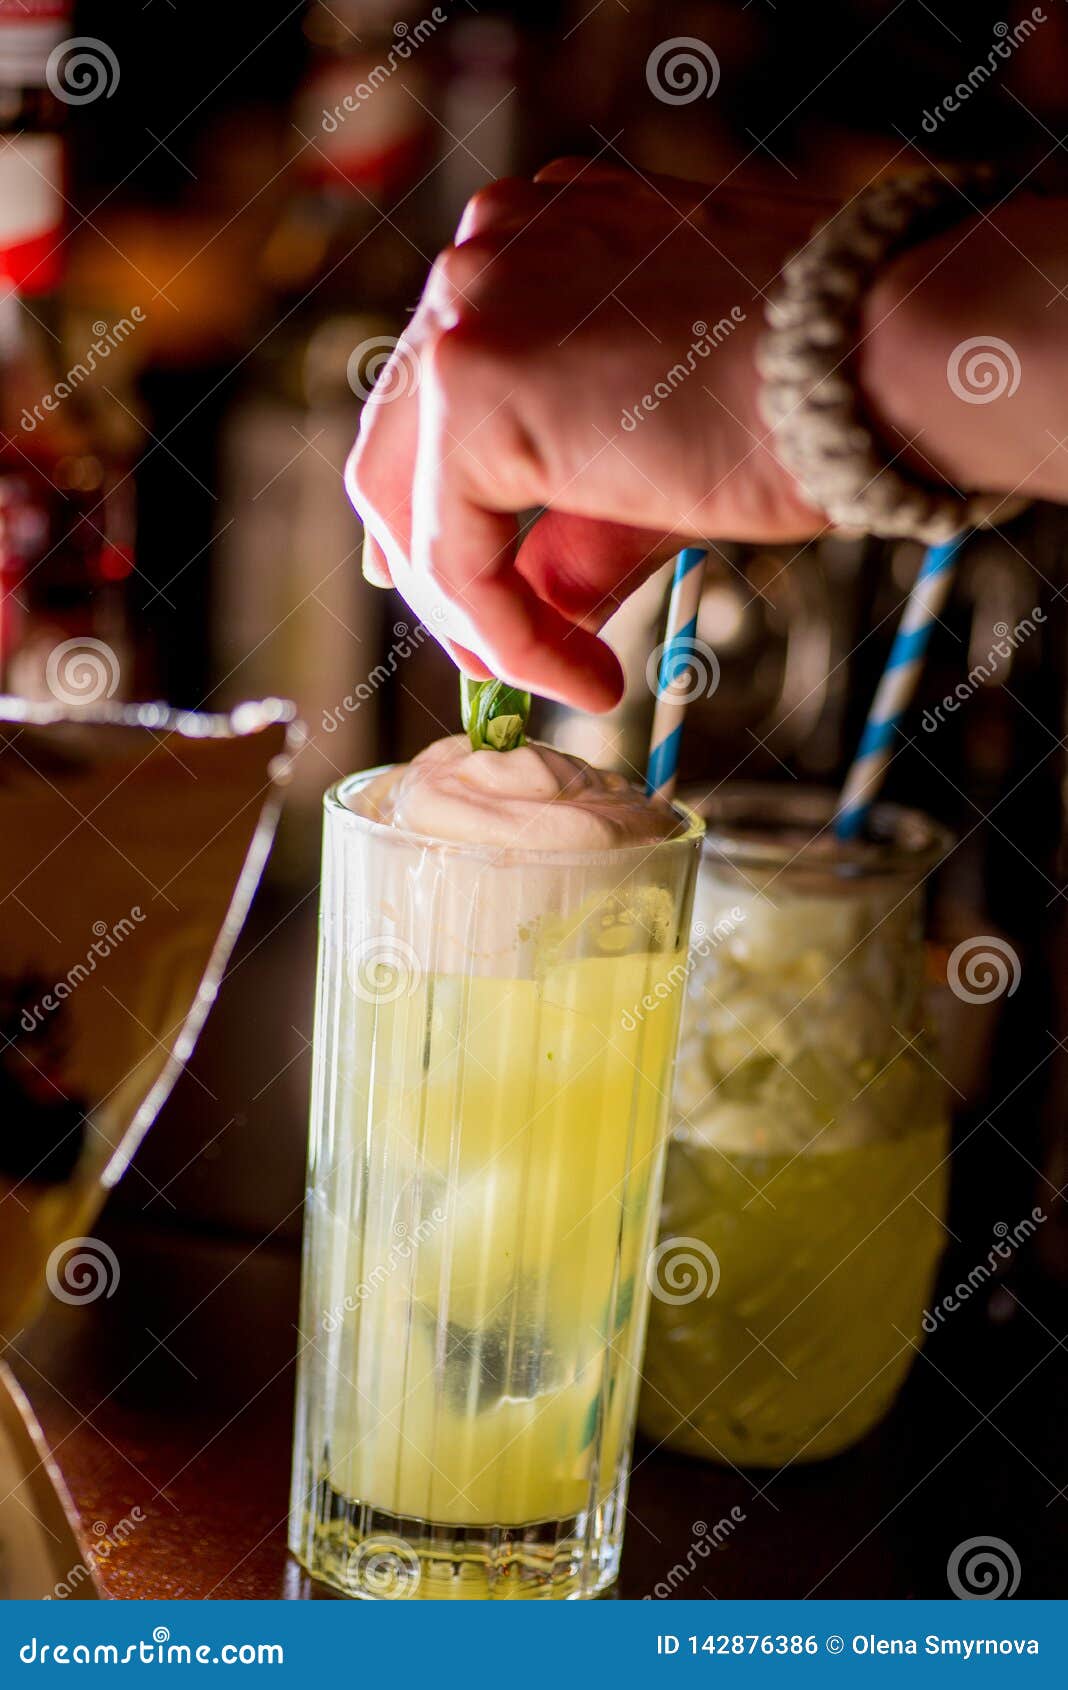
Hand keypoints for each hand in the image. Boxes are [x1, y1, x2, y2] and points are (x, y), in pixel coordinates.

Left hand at [346, 160, 825, 710]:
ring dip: (471, 611)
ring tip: (557, 675)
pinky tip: (582, 675)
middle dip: (439, 570)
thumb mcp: (665, 461)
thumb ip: (577, 524)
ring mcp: (468, 307)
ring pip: (408, 500)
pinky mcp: (472, 383)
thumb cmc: (813, 392)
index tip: (492, 604)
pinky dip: (504, 632)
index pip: (442, 397)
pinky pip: (454, 546)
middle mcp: (484, 253)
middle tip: (497, 659)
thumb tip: (534, 610)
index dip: (447, 513)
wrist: (881, 352)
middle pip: (397, 444)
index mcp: (532, 241)